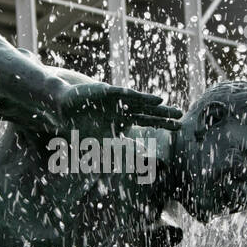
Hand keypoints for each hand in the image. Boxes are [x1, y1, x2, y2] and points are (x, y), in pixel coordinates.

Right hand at [55, 81, 182, 136]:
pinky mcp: (107, 92)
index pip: (149, 121)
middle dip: (164, 113)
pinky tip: (151, 98)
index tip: (179, 127)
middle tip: (181, 115)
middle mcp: (125, 108)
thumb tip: (142, 153)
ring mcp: (117, 100)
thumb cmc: (84, 125)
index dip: (164, 123)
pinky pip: (124, 94)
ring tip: (167, 105)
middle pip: (149, 110)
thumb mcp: (106, 141)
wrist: (65, 109)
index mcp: (125, 118)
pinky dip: (137, 96)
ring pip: (139, 102)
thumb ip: (123, 147)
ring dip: (153, 103)